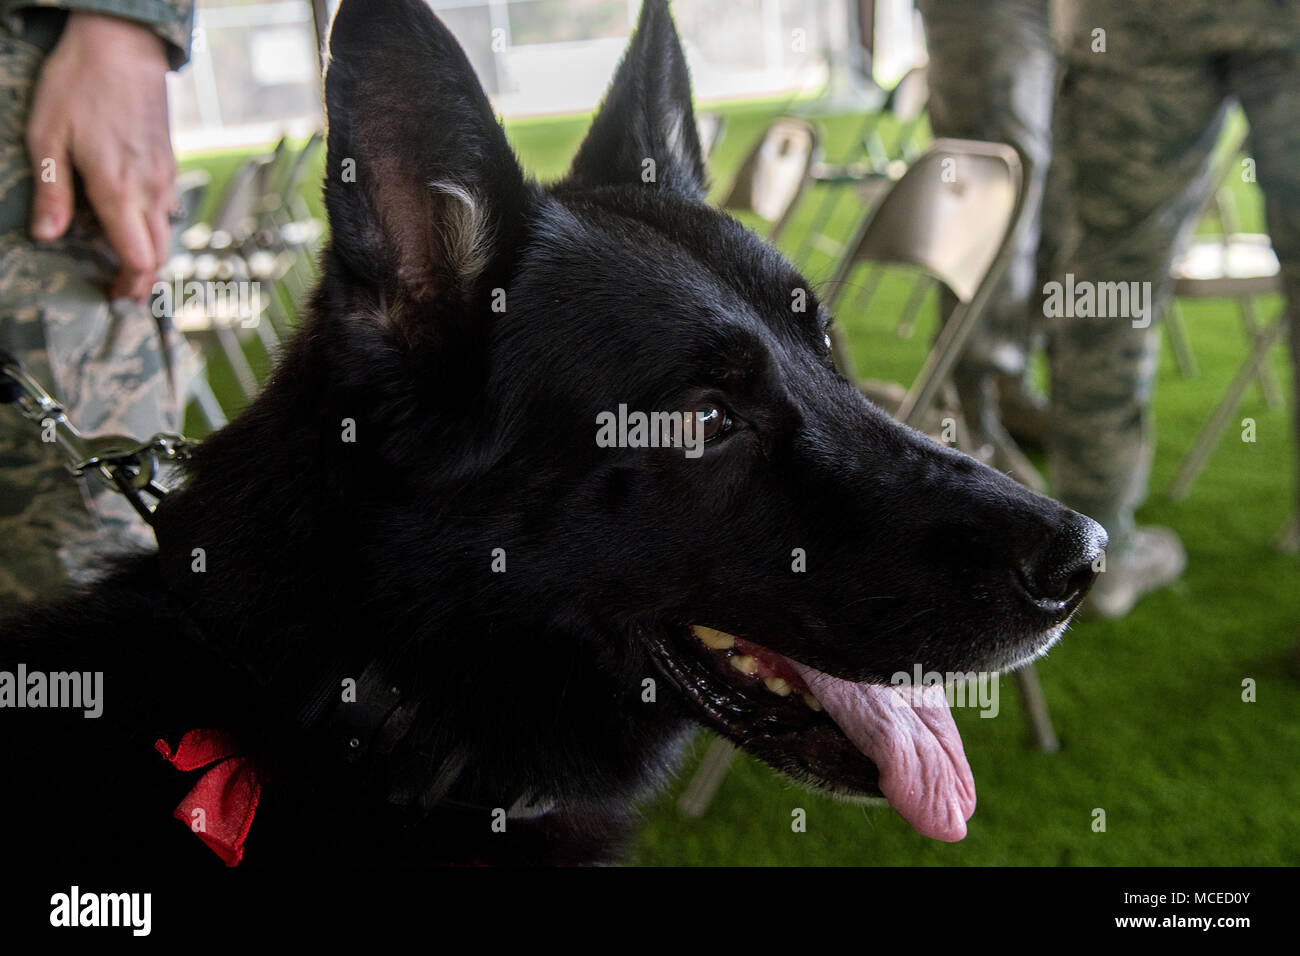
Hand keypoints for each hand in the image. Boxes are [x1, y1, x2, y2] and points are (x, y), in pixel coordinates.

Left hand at [26, 11, 175, 301]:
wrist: (122, 46)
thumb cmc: (79, 85)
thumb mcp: (46, 136)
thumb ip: (52, 191)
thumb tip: (46, 235)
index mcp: (119, 189)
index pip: (139, 258)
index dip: (128, 284)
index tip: (112, 295)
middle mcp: (150, 190)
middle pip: (159, 255)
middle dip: (142, 279)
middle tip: (120, 292)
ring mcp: (164, 178)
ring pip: (166, 233)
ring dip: (148, 254)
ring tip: (124, 262)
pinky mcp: (168, 165)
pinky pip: (166, 209)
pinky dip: (152, 228)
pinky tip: (130, 222)